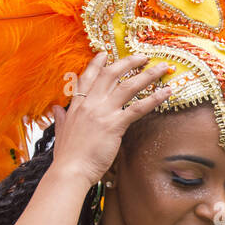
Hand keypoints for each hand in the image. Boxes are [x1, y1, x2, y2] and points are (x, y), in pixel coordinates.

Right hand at [50, 52, 174, 186]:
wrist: (70, 170)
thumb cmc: (67, 157)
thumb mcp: (60, 132)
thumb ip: (60, 118)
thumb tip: (58, 109)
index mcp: (77, 105)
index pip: (87, 77)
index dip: (97, 64)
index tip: (105, 53)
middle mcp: (90, 103)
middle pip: (111, 74)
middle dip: (128, 62)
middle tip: (143, 56)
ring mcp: (103, 112)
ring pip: (128, 86)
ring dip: (147, 74)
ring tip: (162, 67)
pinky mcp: (115, 125)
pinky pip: (138, 108)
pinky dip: (155, 98)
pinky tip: (167, 92)